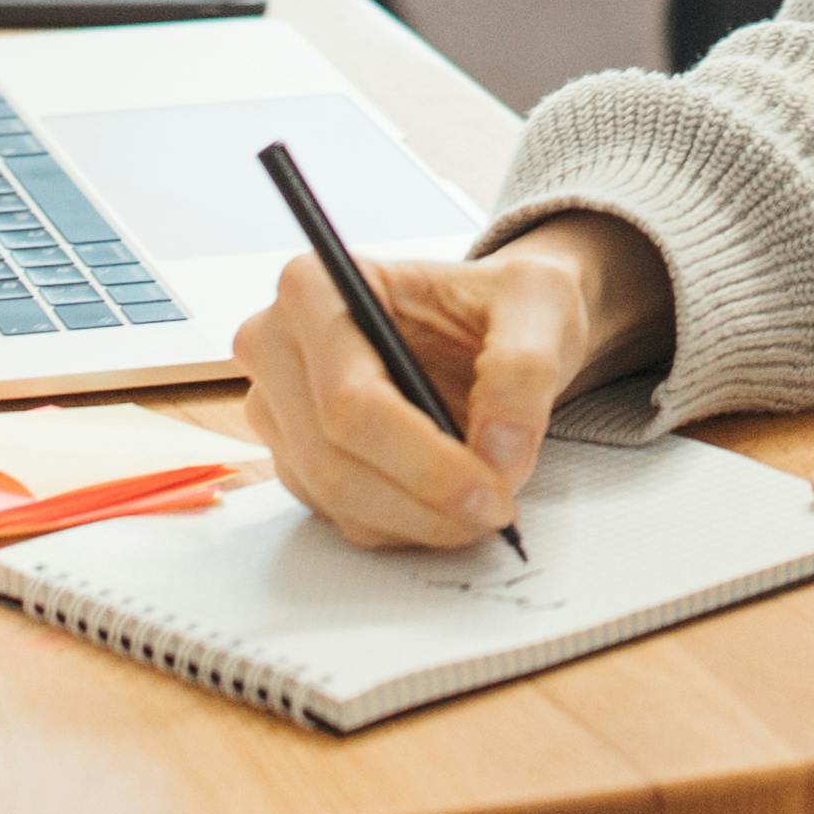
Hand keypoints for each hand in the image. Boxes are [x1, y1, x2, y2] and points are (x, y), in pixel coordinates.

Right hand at [234, 219, 662, 549]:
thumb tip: (500, 453)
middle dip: (425, 499)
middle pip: (334, 457)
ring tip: (486, 506)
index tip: (492, 487)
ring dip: (419, 520)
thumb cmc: (500, 304)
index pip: (351, 399)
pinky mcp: (296, 459)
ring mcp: (278, 410)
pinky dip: (405, 525)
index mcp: (315, 287)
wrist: (488, 328)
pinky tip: (451, 504)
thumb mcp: (537, 306)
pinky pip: (343, 516)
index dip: (422, 458)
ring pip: (337, 497)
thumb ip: (522, 370)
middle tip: (499, 510)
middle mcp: (276, 346)